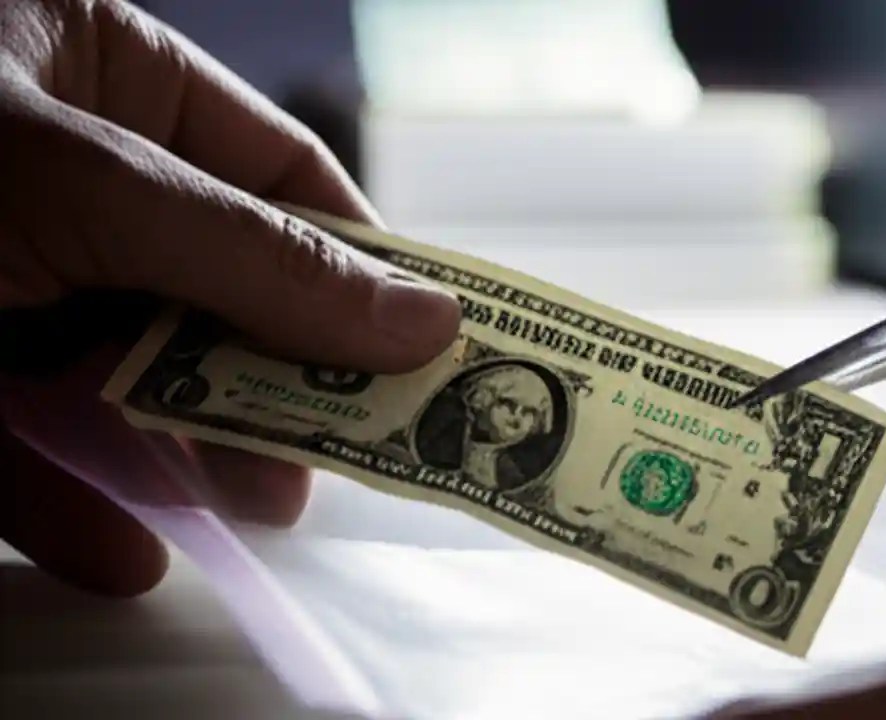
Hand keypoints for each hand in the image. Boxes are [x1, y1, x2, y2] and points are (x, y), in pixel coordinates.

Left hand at [0, 0, 459, 595]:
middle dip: (277, 371)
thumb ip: (257, 260)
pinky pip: (6, 432)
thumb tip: (421, 314)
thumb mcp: (83, 183)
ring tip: (259, 509)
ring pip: (116, 366)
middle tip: (353, 445)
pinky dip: (58, 497)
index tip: (430, 338)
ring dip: (184, 447)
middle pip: (209, 280)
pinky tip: (116, 550)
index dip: (360, 254)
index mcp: (96, 68)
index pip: (274, 168)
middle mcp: (53, 166)